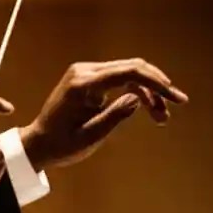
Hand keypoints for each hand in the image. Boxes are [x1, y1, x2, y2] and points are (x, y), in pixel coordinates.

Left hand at [21, 59, 188, 169]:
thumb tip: (139, 99)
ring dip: (148, 92)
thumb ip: (115, 116)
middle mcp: (84, 72)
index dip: (156, 83)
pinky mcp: (89, 80)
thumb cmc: (60, 144)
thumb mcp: (91, 136)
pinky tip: (148, 109)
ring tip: (161, 117)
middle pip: (132, 68)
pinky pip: (119, 79)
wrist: (38, 144)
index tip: (175, 97)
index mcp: (83, 84)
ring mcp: (86, 73)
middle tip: (174, 107)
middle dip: (156, 87)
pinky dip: (136, 92)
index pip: (128, 72)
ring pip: (128, 73)